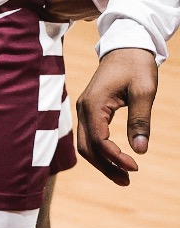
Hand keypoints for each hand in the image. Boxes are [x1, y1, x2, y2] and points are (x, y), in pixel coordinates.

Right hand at [76, 48, 155, 184]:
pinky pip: (90, 136)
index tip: (135, 166)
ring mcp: (85, 110)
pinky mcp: (91, 110)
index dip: (115, 157)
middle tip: (127, 180)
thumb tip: (141, 150)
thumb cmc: (136, 66)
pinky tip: (116, 159)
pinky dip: (101, 151)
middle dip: (105, 166)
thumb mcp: (144, 92)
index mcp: (94, 104)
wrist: (126, 46)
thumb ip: (140, 120)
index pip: (98, 139)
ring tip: (124, 176)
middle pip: (86, 147)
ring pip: (85, 144)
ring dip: (102, 162)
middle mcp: (84, 109)